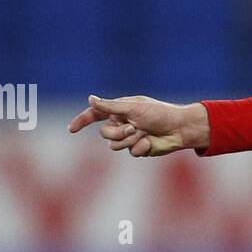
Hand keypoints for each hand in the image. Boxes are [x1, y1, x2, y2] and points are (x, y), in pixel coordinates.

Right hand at [67, 95, 208, 156]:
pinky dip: (140, 147)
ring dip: (129, 140)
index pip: (95, 115)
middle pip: (105, 134)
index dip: (82, 121)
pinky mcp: (139, 148)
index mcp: (120, 110)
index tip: (71, 129)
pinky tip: (151, 141)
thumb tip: (90, 98)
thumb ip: (110, 107)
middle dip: (118, 132)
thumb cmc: (159, 113)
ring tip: (144, 133)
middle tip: (134, 127)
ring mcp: (130, 136)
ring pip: (115, 145)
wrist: (179, 129)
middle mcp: (123, 122)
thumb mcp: (133, 108)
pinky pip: (131, 152)